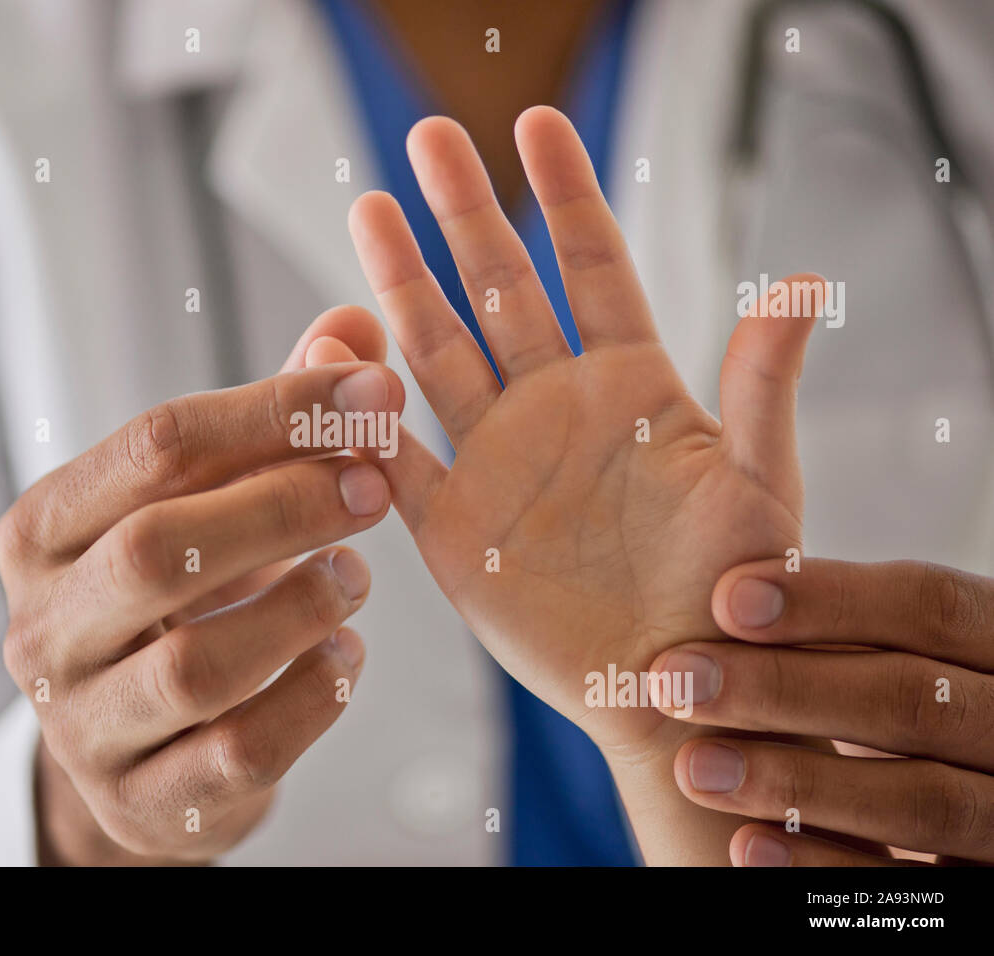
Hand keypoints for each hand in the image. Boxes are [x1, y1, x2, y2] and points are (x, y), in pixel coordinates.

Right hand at [0, 309, 402, 863]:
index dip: (276, 409)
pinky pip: (239, 752)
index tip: (376, 392)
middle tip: (377, 485)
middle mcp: (42, 627)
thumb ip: (275, 422)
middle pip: (159, 547)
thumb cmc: (175, 599)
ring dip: (302, 607)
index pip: (156, 445)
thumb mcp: (204, 505)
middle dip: (285, 505)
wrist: (129, 751)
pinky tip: (344, 657)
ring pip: (197, 663)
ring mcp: (82, 726)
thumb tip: (355, 330)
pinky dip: (311, 698)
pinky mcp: (143, 802)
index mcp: (42, 530)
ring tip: (358, 577)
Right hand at [345, 107, 821, 861]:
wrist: (676, 691)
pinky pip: (397, 465)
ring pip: (436, 356)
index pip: (590, 267)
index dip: (563, 194)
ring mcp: (496, 466)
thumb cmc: (738, 594)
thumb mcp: (760, 483)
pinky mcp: (453, 532)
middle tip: (426, 136)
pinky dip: (364, 421)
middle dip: (463, 213)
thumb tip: (800, 278)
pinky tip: (337, 364)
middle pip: (498, 291)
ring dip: (401, 287)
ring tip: (368, 211)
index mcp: (630, 387)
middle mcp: (553, 411)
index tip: (536, 122)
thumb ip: (762, 383)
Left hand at [653, 557, 993, 865]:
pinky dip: (829, 867)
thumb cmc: (923, 707)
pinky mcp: (990, 893)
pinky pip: (919, 894)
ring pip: (925, 800)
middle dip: (784, 687)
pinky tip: (747, 844)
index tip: (724, 598)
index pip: (933, 605)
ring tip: (693, 766)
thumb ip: (851, 616)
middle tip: (674, 680)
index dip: (828, 599)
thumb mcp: (917, 651)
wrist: (988, 804)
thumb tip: (733, 571)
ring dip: (795, 780)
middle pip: (915, 700)